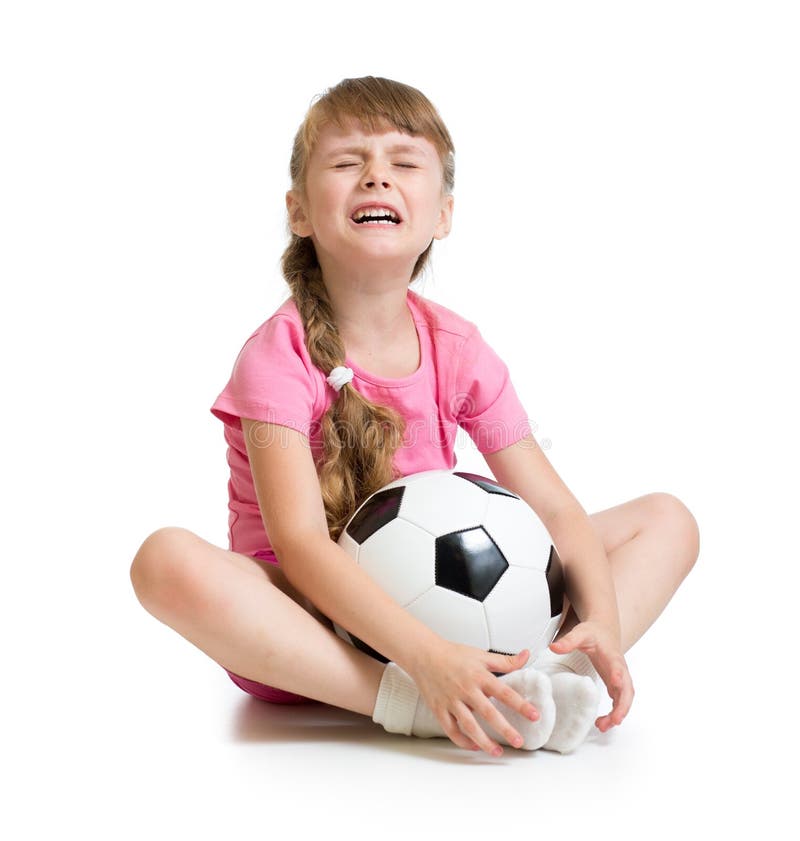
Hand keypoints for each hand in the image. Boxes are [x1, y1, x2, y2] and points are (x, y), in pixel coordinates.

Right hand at [405, 639, 539, 755]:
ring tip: (497, 752)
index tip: (534, 715)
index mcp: (479, 676)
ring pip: (469, 725)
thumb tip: (526, 656)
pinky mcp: (439, 709)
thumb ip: (505, 660)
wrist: (424, 654)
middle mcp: (466, 690)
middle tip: (519, 742)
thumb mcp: (481, 655)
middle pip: (488, 712)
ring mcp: (451, 701)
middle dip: (504, 729)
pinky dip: (462, 741)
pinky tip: (474, 747)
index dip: (520, 705)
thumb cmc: (453, 654)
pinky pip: (451, 730)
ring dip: (484, 741)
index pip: (504, 692)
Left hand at [549, 620, 634, 731]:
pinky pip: (619, 701)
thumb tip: (553, 647)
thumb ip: (568, 641)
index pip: (617, 666)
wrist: (604, 631)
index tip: (616, 683)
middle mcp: (620, 668)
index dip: (618, 675)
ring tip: (603, 726)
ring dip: (618, 713)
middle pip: (627, 689)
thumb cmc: (594, 632)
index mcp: (612, 656)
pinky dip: (615, 713)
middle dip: (622, 706)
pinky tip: (603, 722)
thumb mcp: (580, 633)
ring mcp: (619, 678)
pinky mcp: (615, 684)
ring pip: (625, 698)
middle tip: (614, 720)